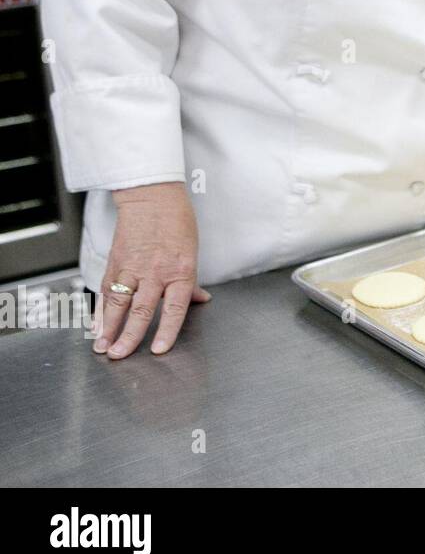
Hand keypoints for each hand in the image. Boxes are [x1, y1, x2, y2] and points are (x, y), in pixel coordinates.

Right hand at [94, 182, 209, 358]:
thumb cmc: (177, 222)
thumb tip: (201, 300)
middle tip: (120, 356)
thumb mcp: (192, 252)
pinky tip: (95, 325)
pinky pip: (106, 289)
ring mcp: (133, 267)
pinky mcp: (116, 262)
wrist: (152, 197)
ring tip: (102, 347)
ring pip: (119, 302)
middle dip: (130, 336)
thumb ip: (192, 282)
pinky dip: (100, 309)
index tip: (158, 350)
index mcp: (181, 271)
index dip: (166, 331)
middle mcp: (157, 271)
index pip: (175, 308)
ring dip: (108, 327)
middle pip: (142, 310)